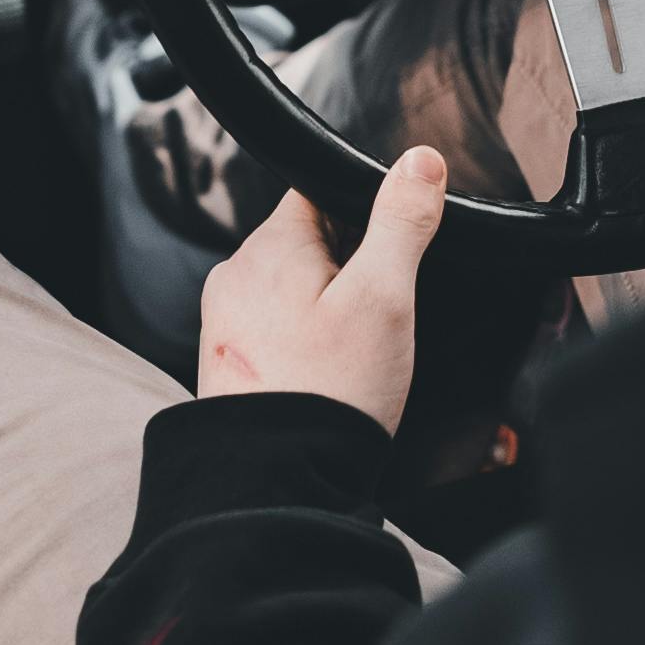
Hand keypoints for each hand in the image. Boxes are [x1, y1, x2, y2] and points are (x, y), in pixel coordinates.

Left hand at [196, 144, 447, 433]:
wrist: (281, 484)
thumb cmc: (334, 390)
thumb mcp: (384, 297)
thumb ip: (401, 223)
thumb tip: (419, 161)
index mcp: (268, 246)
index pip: (319, 190)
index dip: (366, 212)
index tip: (392, 253)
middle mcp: (234, 276)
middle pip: (307, 240)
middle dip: (349, 267)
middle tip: (379, 315)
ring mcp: (225, 322)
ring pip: (292, 288)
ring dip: (328, 308)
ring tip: (355, 353)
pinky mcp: (228, 363)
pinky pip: (275, 330)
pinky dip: (305, 343)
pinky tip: (328, 375)